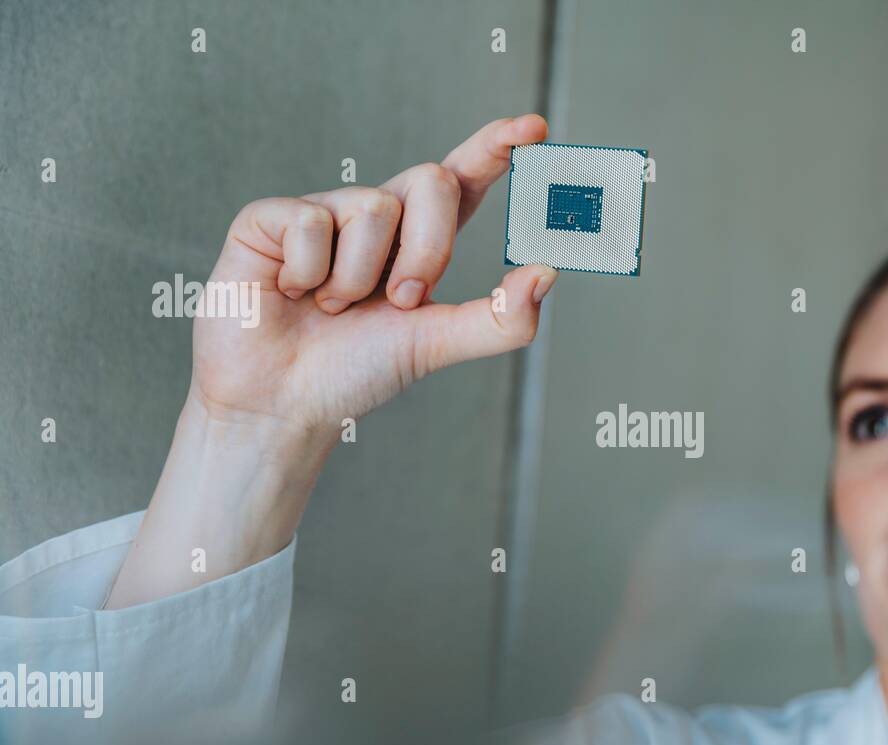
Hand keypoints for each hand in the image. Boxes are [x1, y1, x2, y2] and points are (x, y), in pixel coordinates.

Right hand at [190, 113, 555, 449]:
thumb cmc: (356, 372)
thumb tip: (547, 273)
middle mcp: (375, 216)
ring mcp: (322, 212)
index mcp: (418, 240)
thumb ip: (498, 317)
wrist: (283, 403)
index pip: (463, 180)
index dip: (496, 148)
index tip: (534, 128)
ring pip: (371, 208)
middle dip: (427, 249)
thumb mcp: (436, 344)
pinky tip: (288, 292)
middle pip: (431, 180)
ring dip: (357, 277)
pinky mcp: (270, 218)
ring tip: (330, 306)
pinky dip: (308, 273)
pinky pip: (310, 222)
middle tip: (398, 301)